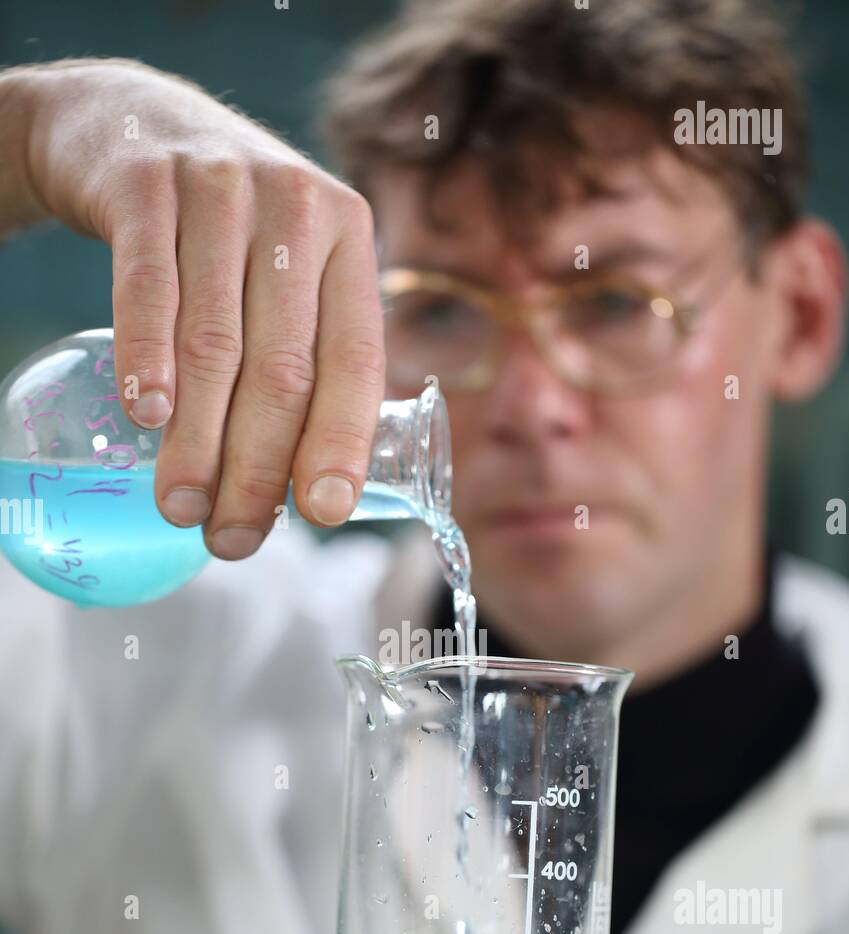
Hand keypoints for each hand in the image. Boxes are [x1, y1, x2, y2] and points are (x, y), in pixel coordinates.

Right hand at [7, 59, 384, 555]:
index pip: (355, 361)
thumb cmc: (223, 232)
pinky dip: (147, 360)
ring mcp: (221, 188)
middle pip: (285, 369)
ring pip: (216, 344)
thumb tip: (310, 496)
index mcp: (347, 241)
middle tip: (229, 537)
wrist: (131, 119)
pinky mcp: (145, 182)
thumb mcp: (286, 271)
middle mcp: (295, 210)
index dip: (341, 444)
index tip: (324, 516)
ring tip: (182, 506)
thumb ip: (306, 355)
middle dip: (259, 469)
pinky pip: (147, 288)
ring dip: (199, 441)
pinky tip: (147, 418)